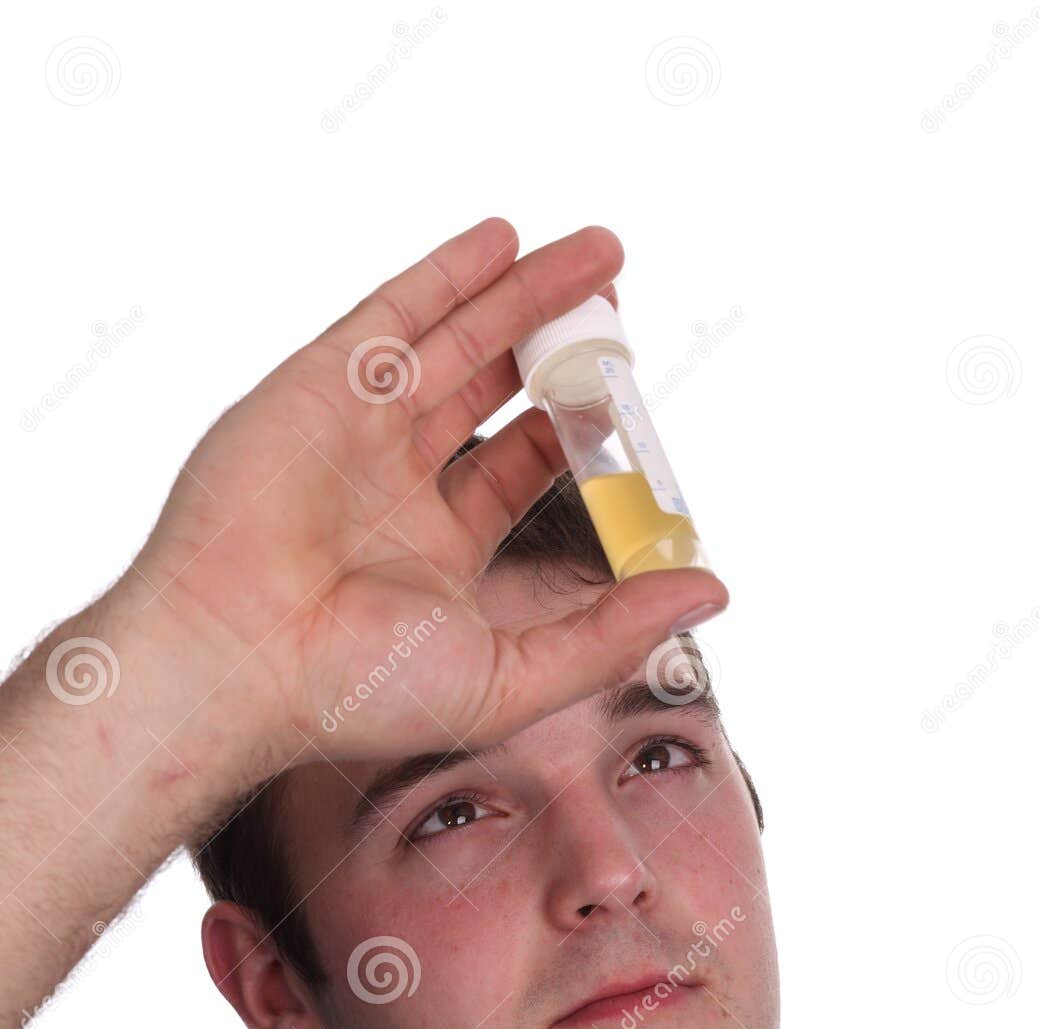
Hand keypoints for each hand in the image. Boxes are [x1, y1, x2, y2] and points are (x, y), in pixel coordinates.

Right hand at [127, 217, 727, 778]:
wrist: (241, 657)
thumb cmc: (359, 689)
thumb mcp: (515, 675)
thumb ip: (613, 631)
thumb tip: (710, 591)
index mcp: (435, 555)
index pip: (519, 471)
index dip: (573, 433)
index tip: (628, 404)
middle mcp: (395, 489)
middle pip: (492, 393)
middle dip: (558, 349)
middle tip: (618, 308)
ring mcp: (355, 433)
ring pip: (455, 343)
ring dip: (523, 295)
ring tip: (596, 257)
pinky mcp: (319, 386)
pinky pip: (394, 313)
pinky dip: (448, 275)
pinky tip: (505, 242)